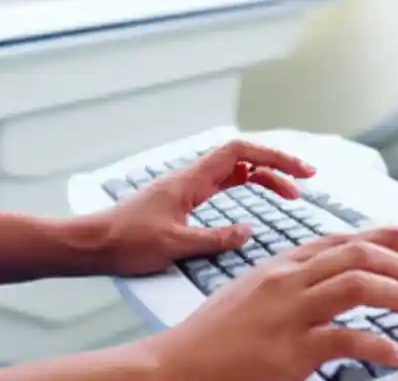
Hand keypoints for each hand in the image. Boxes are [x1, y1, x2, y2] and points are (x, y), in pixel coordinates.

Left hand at [95, 140, 316, 276]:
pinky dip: (243, 187)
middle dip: (276, 165)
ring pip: (232, 172)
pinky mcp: (181, 201)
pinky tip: (254, 202)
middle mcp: (190, 178)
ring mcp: (186, 188)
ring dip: (262, 177)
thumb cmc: (126, 242)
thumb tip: (249, 232)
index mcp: (191, 181)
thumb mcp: (175, 245)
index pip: (239, 153)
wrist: (92, 244)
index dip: (273, 156)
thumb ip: (215, 238)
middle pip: (242, 159)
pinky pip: (220, 186)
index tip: (299, 171)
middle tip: (305, 182)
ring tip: (289, 194)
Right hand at [144, 229, 397, 379]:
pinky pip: (349, 340)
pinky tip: (397, 355)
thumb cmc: (209, 337)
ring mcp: (289, 313)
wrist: (176, 364)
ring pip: (360, 286)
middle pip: (357, 255)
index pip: (339, 240)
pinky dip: (380, 346)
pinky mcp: (292, 350)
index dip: (381, 236)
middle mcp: (286, 280)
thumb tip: (323, 286)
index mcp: (277, 266)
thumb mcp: (247, 295)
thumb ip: (284, 286)